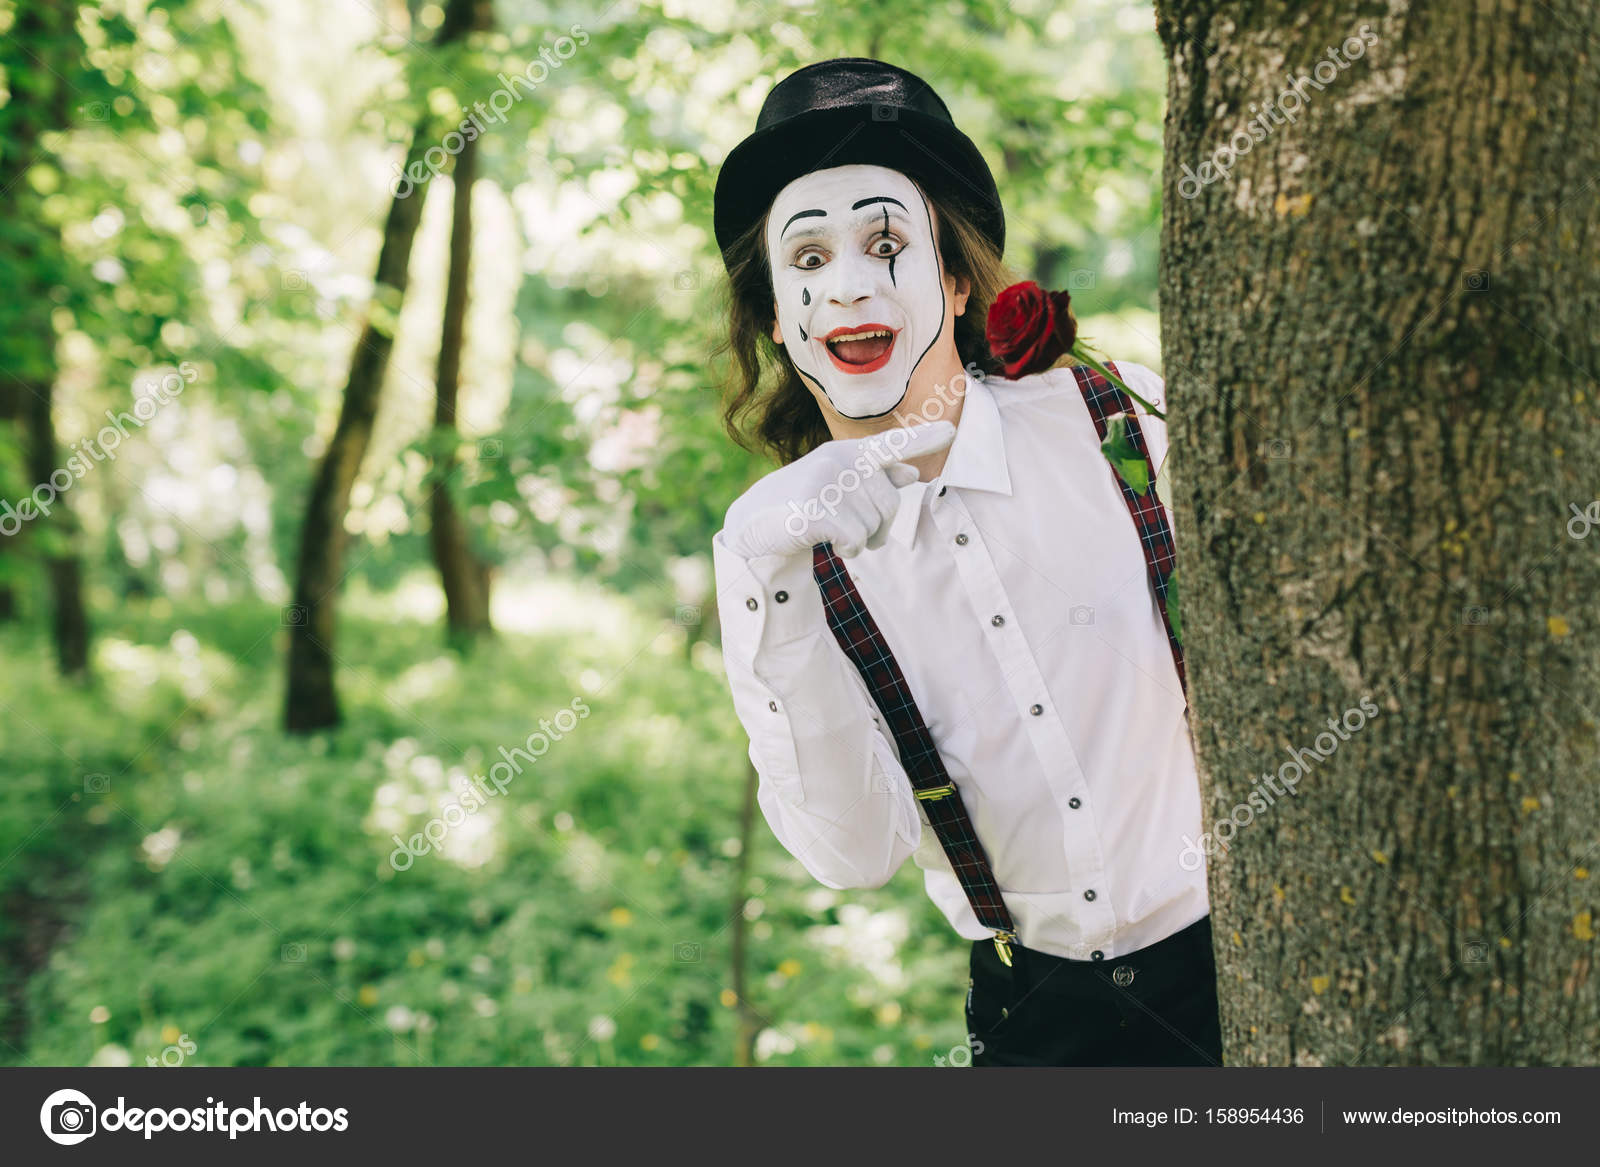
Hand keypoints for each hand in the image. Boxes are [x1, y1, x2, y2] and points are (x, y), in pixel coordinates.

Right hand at [724, 422, 956, 559]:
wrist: (753, 526)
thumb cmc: (804, 506)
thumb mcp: (839, 490)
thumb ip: (873, 482)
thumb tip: (910, 475)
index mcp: (847, 453)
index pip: (892, 444)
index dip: (923, 439)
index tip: (951, 429)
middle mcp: (838, 460)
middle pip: (891, 503)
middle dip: (879, 527)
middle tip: (853, 532)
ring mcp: (824, 482)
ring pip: (875, 525)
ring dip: (861, 541)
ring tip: (834, 534)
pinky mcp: (814, 509)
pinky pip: (857, 540)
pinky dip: (848, 550)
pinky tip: (827, 543)